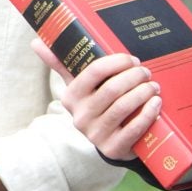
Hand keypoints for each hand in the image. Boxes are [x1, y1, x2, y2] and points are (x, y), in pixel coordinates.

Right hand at [31, 41, 159, 160]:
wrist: (109, 141)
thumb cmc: (96, 105)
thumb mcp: (78, 86)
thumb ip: (60, 64)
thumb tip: (35, 42)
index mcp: (70, 97)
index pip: (94, 71)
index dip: (116, 62)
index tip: (131, 59)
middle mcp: (80, 116)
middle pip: (112, 89)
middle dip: (134, 77)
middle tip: (146, 72)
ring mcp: (96, 135)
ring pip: (124, 107)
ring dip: (143, 93)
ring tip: (153, 86)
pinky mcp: (113, 148)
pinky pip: (134, 128)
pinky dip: (148, 113)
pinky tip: (156, 103)